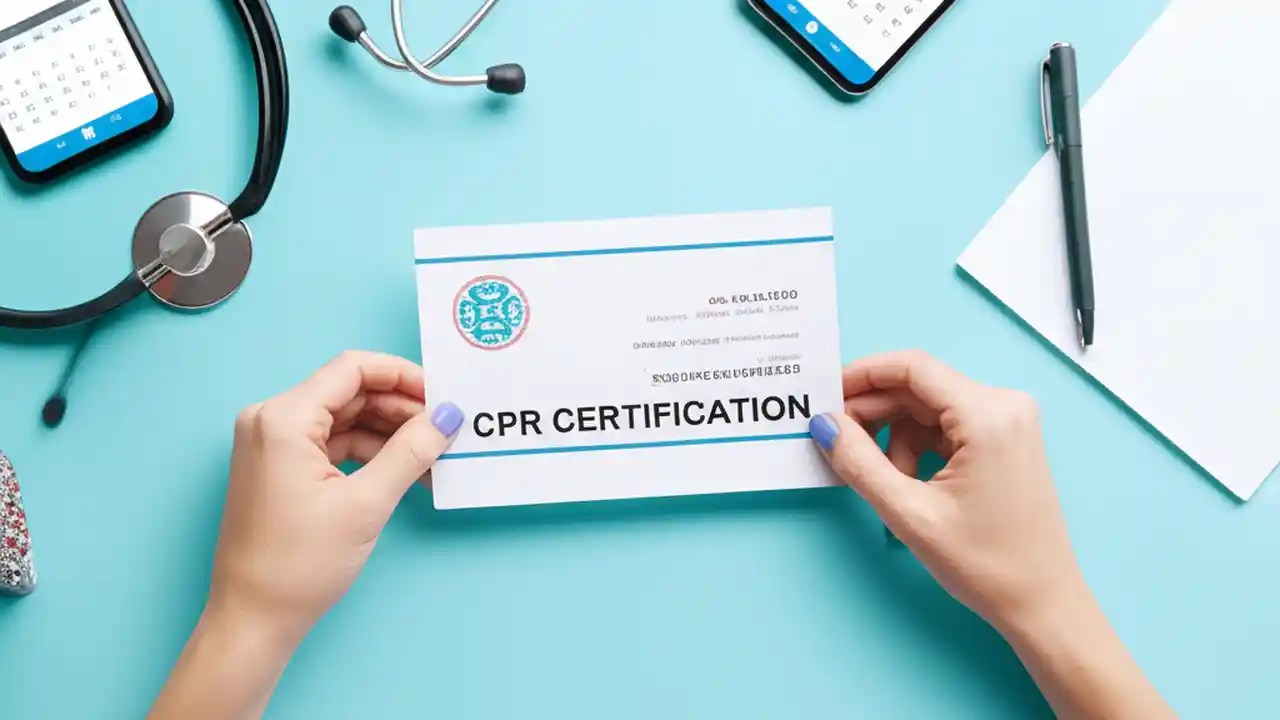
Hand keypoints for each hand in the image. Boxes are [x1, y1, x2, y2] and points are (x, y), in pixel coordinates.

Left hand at [151, 351, 463, 719]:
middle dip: (401, 408)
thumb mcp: (366, 504)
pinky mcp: (278, 466)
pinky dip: (368, 453)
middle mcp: (270, 420)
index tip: (440, 395)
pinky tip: (403, 470)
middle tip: (445, 428)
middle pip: (349, 392)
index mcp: (282, 419)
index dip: (402, 376)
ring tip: (432, 456)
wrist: (254, 618)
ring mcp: (271, 443)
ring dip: (389, 433)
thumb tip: (445, 417)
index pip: (352, 369)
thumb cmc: (296, 567)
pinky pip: (332, 443)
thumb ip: (410, 452)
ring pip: (344, 418)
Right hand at [808, 350, 1076, 629]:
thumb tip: (825, 424)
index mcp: (988, 415)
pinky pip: (947, 425)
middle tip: (837, 440)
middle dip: (874, 411)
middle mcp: (1005, 406)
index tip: (826, 393)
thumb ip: (859, 462)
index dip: (863, 375)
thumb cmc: (986, 564)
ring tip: (885, 480)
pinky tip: (908, 480)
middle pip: (920, 386)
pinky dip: (918, 445)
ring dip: (895, 434)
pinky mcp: (1006, 439)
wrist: (1042, 603)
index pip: (913, 367)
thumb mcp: (909, 513)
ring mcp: (1009, 421)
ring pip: (929, 407)